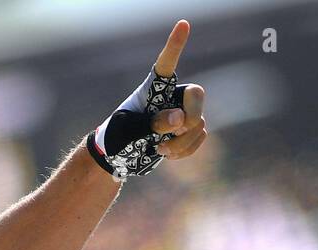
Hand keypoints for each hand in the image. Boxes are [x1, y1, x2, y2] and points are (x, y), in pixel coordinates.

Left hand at [86, 20, 206, 177]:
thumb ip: (152, 123)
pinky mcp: (186, 132)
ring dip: (182, 141)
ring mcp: (181, 114)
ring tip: (160, 148)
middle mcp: (171, 97)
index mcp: (154, 89)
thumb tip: (179, 118)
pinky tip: (168, 153)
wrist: (119, 157)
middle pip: (196, 95)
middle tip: (171, 133)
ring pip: (198, 123)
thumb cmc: (118, 138)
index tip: (183, 24)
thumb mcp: (128, 131)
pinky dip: (186, 150)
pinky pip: (199, 137)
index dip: (175, 44)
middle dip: (190, 117)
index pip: (166, 63)